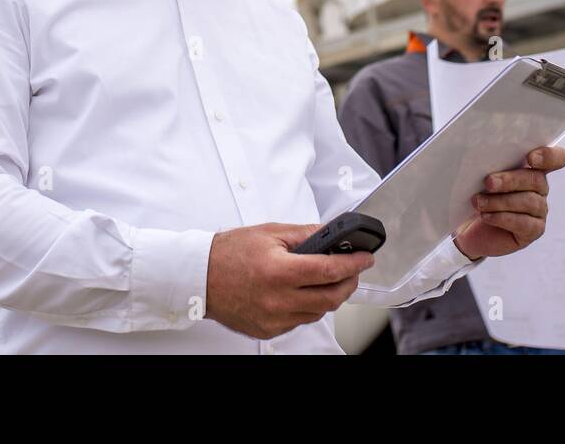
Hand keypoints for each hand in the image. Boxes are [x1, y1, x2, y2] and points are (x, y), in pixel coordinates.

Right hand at [205, 223, 373, 339]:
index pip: (329, 271)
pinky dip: (309, 308)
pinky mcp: (268, 330)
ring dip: (330, 296)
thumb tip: (332, 234)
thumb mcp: (270, 233)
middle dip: (349, 283)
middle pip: (330, 298)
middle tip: (354, 270)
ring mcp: (273, 319)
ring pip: (318, 313)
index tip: (365, 258)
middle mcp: (278, 299)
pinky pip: (299, 321)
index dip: (353, 264)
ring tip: (330, 280)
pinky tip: (305, 294)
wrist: (199, 277)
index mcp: (279, 271)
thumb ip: (305, 234)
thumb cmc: (229, 253)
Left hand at [453, 145, 564, 260]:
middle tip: (488, 182)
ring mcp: (539, 210)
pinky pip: (524, 223)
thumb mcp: (482, 176)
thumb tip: (482, 156)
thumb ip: (491, 164)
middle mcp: (540, 188)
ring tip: (479, 202)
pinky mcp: (534, 230)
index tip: (530, 158)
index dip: (549, 156)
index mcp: (532, 168)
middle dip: (510, 180)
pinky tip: (486, 216)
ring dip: (500, 201)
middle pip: (537, 179)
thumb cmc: (478, 195)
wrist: (470, 227)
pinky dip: (502, 218)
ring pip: (529, 201)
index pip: (556, 158)